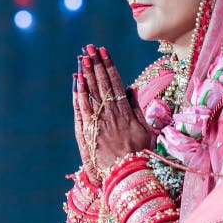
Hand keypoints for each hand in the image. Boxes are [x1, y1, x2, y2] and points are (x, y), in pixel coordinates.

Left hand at [72, 45, 153, 183]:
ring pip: (92, 93)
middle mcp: (112, 113)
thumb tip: (132, 88)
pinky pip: (83, 108)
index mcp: (126, 111)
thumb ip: (137, 108)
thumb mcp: (144, 129)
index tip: (105, 51)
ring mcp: (100, 122)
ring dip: (88, 74)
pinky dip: (80, 93)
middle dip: (97, 64)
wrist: (128, 175)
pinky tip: (77, 80)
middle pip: (103, 84)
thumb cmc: (140, 154)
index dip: (110, 66)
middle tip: (90, 48)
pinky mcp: (90, 131)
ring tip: (83, 58)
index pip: (116, 83)